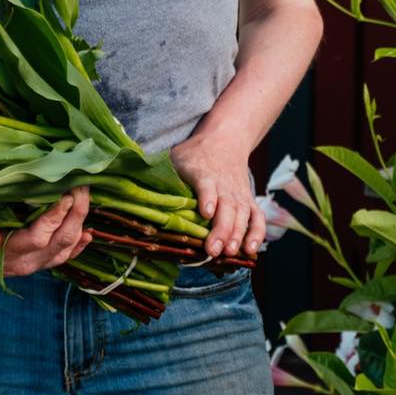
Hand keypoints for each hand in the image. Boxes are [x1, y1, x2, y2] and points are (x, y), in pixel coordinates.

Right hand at [0, 188, 92, 276]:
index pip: (36, 239)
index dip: (54, 217)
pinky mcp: (30, 261)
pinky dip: (76, 246)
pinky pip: (59, 258)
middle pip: (57, 244)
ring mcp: (27, 264)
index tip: (65, 191)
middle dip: (74, 214)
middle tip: (82, 184)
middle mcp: (18, 263)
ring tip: (86, 199)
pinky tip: (87, 233)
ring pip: (62, 251)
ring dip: (78, 225)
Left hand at [170, 132, 264, 258]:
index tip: (206, 212)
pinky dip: (257, 233)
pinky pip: (257, 217)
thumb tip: (138, 194)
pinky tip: (251, 250)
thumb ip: (161, 175)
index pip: (206, 184)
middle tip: (213, 250)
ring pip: (242, 214)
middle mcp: (224, 184)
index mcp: (202, 172)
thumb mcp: (174, 158)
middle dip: (221, 229)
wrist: (224, 141)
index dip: (207, 197)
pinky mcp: (248, 200)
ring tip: (229, 253)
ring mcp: (238, 193)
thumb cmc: (193, 155)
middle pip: (226, 205)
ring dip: (237, 234)